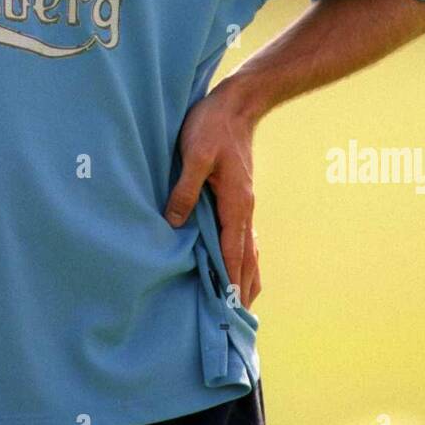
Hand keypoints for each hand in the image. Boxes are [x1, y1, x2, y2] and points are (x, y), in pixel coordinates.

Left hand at [164, 80, 261, 309]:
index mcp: (236, 203)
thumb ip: (185, 189)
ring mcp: (244, 204)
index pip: (233, 251)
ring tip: (243, 305)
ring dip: (246, 276)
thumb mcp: (194, 155)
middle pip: (246, 258)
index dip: (231, 280)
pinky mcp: (238, 197)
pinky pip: (244, 236)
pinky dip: (245, 258)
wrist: (236, 104)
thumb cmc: (212, 127)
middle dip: (243, 288)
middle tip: (239, 321)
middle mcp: (244, 209)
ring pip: (249, 249)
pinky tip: (240, 266)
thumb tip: (174, 222)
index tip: (230, 308)